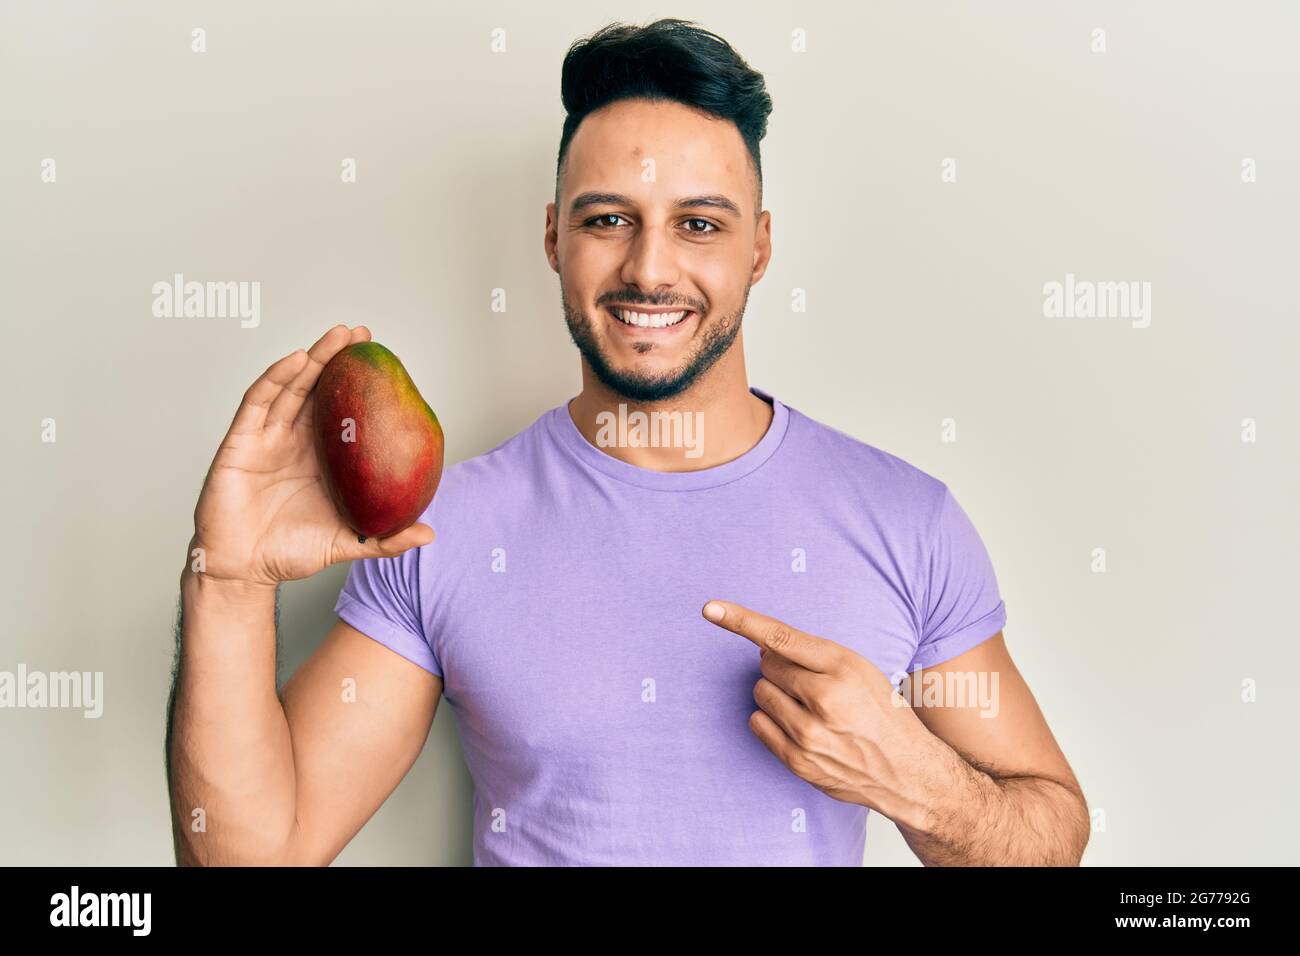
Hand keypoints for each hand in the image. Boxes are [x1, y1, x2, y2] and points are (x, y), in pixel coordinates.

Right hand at [188, 324, 434, 588]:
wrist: (243, 570)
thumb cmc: (290, 553)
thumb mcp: (348, 543)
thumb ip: (387, 539)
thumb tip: (431, 534)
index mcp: (322, 457)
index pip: (343, 411)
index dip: (361, 386)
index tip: (385, 363)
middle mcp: (295, 440)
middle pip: (318, 389)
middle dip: (339, 359)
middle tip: (364, 335)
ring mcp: (267, 437)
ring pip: (291, 387)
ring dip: (314, 358)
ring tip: (339, 336)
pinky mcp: (241, 442)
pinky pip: (258, 402)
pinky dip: (276, 378)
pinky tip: (296, 361)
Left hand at [700, 599, 939, 824]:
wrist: (907, 771)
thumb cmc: (881, 712)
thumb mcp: (859, 668)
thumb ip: (811, 655)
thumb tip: (761, 648)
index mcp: (842, 666)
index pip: (779, 637)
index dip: (741, 620)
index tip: (710, 608)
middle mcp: (824, 698)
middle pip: (767, 665)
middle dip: (781, 668)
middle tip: (811, 684)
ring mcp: (809, 732)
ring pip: (761, 693)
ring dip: (776, 694)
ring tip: (809, 708)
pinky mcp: (798, 760)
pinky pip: (758, 723)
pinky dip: (771, 720)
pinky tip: (799, 726)